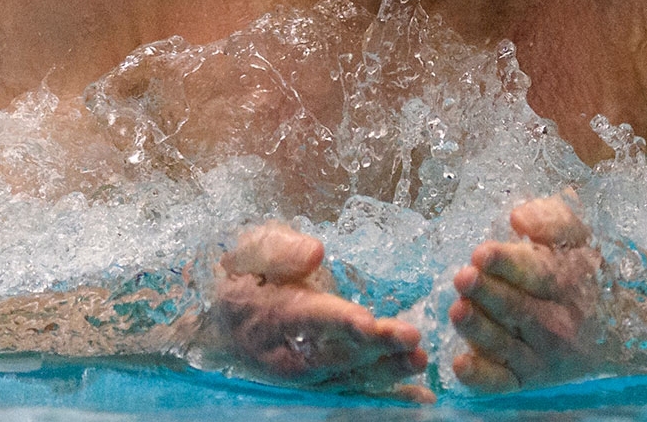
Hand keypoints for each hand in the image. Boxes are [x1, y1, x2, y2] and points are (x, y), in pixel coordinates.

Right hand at [193, 222, 430, 401]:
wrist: (225, 317)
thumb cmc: (246, 274)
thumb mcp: (252, 249)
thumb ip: (279, 250)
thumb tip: (314, 252)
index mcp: (270, 314)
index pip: (306, 319)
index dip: (337, 321)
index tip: (366, 322)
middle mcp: (287, 352)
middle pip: (334, 352)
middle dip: (374, 347)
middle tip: (411, 338)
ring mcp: (305, 373)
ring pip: (349, 375)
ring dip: (387, 371)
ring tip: (421, 361)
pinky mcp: (322, 381)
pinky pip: (355, 390)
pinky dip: (387, 395)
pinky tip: (421, 397)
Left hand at [448, 195, 604, 391]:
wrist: (617, 333)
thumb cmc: (582, 274)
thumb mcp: (576, 238)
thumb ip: (551, 221)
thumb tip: (519, 218)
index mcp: (567, 283)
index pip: (537, 273)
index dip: (508, 263)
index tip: (482, 253)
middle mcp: (555, 323)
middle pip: (517, 309)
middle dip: (488, 293)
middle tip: (463, 277)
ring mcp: (539, 355)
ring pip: (505, 344)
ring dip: (480, 330)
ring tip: (458, 311)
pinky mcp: (525, 380)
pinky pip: (502, 382)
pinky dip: (482, 377)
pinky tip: (460, 363)